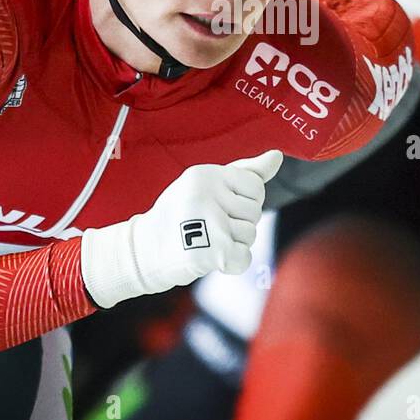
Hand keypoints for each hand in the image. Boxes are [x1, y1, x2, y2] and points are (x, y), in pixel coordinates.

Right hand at [81, 150, 283, 307]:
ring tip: (204, 240)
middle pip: (255, 213)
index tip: (218, 207)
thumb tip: (277, 156)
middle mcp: (206, 193)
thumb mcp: (206, 186)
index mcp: (206, 173)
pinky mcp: (211, 250)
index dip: (244, 203)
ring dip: (233, 245)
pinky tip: (210, 257)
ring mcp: (208, 221)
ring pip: (250, 236)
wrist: (142, 251)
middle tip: (206, 227)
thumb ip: (244, 172)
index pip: (256, 187)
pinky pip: (244, 258)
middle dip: (237, 225)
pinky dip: (231, 264)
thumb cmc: (178, 216)